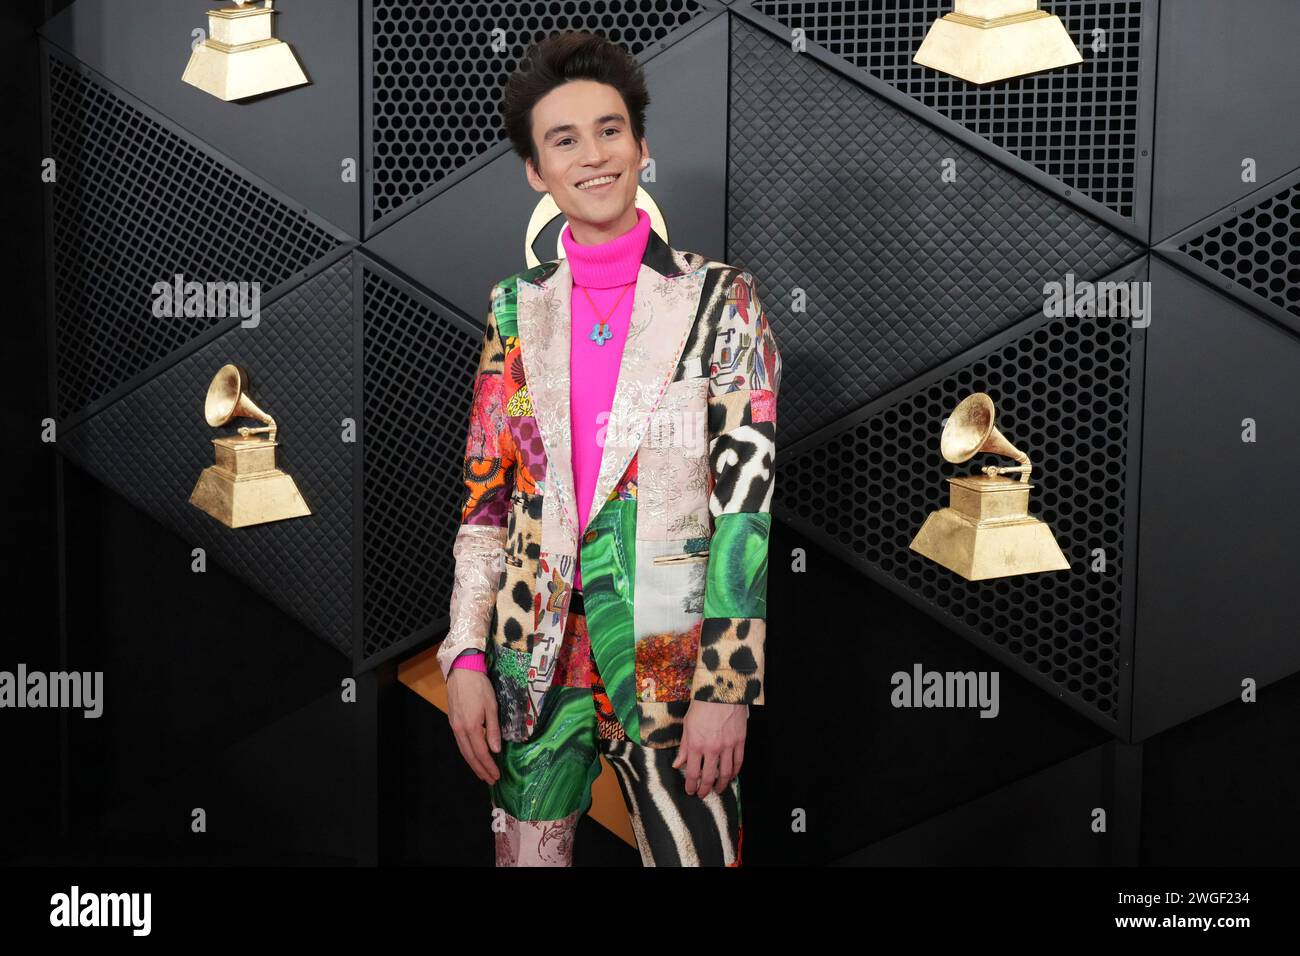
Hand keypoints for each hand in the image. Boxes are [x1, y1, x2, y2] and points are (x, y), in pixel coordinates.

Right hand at [446, 668, 500, 784]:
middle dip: (480, 769)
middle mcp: (460, 730)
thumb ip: (493, 729)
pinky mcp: (453, 722)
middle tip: (490, 780)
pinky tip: (473, 756)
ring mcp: (455, 726)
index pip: (482, 753)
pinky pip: (460, 743)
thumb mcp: (492, 706)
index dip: (489, 766)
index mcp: (471, 727)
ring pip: (464, 751)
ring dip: (473, 764)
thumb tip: (495, 750)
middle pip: (470, 755)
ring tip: (482, 773)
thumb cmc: (480, 687)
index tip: (496, 776)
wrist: (462, 671)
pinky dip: (468, 753)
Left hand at [672, 700, 747, 797]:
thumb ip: (683, 747)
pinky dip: (735, 772)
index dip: (691, 785)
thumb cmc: (701, 705)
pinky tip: (731, 776)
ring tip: (718, 790)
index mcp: (696, 745)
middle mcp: (712, 748)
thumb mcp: (686, 725)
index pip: (693, 773)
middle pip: (709, 777)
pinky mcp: (740, 740)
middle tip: (703, 795)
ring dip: (721, 785)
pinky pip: (738, 762)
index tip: (690, 791)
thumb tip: (677, 764)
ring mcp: (728, 746)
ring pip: (726, 773)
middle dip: (705, 789)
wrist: (721, 690)